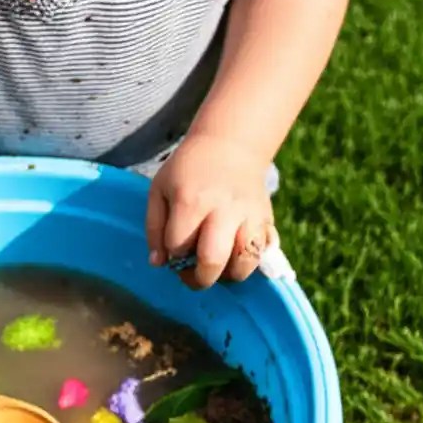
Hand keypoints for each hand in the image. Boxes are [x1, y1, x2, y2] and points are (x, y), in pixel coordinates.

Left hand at [146, 135, 275, 288]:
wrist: (230, 144)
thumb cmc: (188, 170)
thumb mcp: (160, 190)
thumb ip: (154, 228)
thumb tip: (159, 264)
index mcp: (191, 200)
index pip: (179, 246)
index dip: (173, 257)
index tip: (174, 251)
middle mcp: (223, 209)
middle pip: (213, 260)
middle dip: (199, 279)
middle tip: (193, 275)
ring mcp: (249, 215)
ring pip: (244, 263)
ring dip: (227, 275)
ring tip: (216, 266)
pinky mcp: (267, 219)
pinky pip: (262, 254)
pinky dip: (248, 263)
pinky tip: (234, 254)